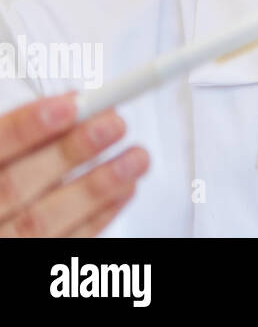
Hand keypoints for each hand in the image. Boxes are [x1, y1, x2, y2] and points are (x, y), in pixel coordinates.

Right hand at [0, 92, 148, 236]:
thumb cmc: (5, 173)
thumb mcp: (4, 151)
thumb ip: (22, 134)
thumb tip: (73, 103)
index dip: (26, 128)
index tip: (69, 105)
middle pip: (15, 188)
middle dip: (69, 153)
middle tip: (114, 124)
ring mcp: (1, 243)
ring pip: (42, 223)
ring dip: (96, 187)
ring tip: (136, 158)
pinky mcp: (29, 263)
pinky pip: (64, 246)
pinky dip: (97, 216)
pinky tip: (125, 189)